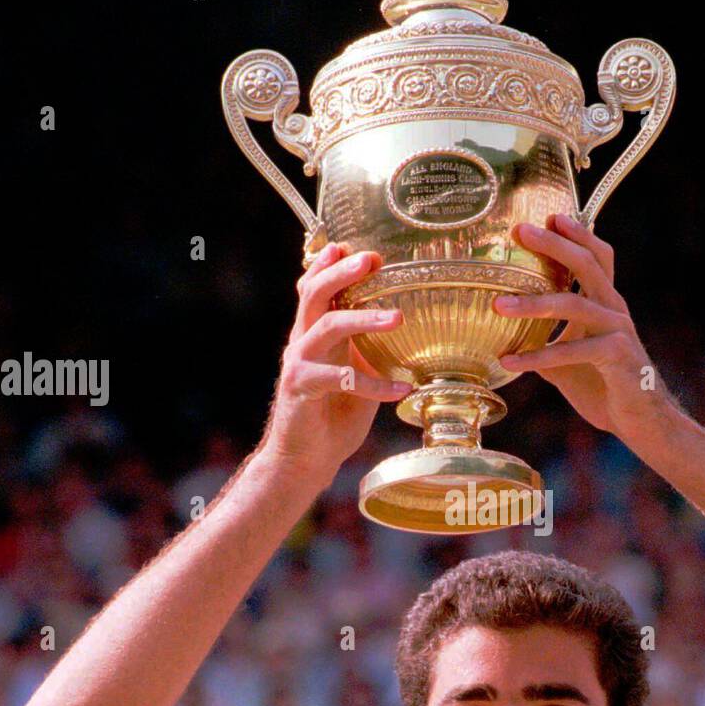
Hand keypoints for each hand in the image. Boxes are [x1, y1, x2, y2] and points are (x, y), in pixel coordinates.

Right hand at [261, 243, 411, 478]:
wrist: (306, 458)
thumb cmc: (335, 413)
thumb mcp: (355, 370)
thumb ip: (366, 347)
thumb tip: (405, 323)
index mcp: (315, 332)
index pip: (315, 287)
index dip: (330, 264)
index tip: (358, 247)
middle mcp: (303, 341)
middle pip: (315, 293)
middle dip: (342, 273)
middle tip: (370, 259)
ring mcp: (299, 363)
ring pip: (328, 326)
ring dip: (365, 318)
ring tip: (399, 318)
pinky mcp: (302, 388)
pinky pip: (341, 379)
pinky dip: (374, 383)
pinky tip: (402, 390)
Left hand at [493, 214, 676, 443]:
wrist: (641, 421)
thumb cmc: (604, 387)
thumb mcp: (568, 359)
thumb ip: (543, 341)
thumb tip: (503, 339)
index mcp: (606, 303)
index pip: (596, 256)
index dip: (576, 232)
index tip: (547, 215)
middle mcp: (614, 309)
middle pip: (587, 263)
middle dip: (554, 244)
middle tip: (520, 231)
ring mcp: (617, 330)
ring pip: (574, 304)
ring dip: (532, 303)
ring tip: (497, 304)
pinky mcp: (616, 356)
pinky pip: (571, 351)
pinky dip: (538, 356)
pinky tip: (509, 361)